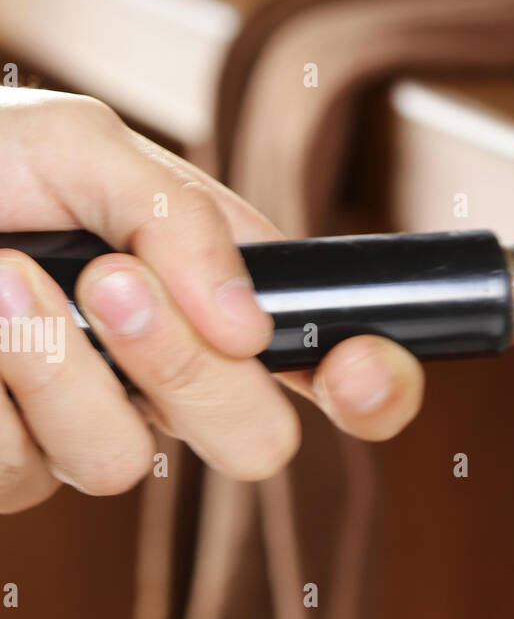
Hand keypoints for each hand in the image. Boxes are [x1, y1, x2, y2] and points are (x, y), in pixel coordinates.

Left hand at [0, 89, 423, 512]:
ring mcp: (84, 428)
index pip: (331, 366)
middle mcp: (164, 375)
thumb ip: (188, 218)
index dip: (373, 383)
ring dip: (55, 359)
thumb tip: (251, 325)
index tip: (355, 369)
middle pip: (253, 442)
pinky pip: (20, 472)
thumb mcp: (86, 146)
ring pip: (123, 462)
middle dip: (187, 368)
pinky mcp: (3, 468)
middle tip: (116, 285)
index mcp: (212, 296)